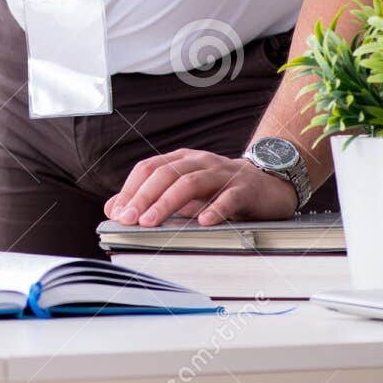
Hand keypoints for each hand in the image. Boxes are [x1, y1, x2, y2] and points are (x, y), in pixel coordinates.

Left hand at [103, 149, 296, 226]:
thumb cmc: (221, 189)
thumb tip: (114, 209)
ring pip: (191, 182)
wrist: (269, 183)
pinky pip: (229, 197)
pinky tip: (203, 222)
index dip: (131, 189)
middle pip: (165, 174)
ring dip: (168, 202)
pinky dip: (215, 209)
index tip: (118, 213)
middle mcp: (199, 162)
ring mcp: (223, 173)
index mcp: (181, 160)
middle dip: (144, 197)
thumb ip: (151, 198)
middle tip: (129, 220)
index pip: (149, 168)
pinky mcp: (246, 189)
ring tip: (152, 223)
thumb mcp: (184, 192)